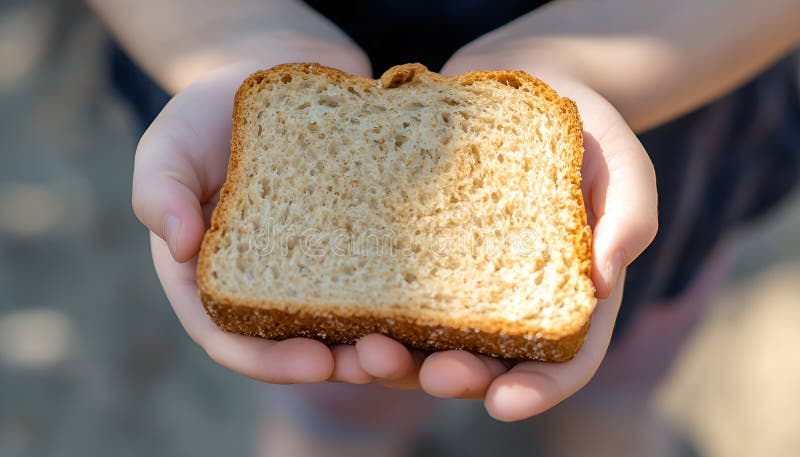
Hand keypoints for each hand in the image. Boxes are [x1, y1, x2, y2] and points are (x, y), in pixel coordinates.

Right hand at [133, 51, 387, 384]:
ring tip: (409, 347)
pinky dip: (398, 297)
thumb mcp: (170, 143)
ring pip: (342, 321)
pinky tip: (431, 300)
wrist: (274, 72)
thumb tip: (179, 245)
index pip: (232, 337)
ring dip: (375, 342)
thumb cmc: (210, 113)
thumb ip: (159, 191)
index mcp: (209, 279)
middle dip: (336, 363)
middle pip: (295, 342)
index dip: (270, 360)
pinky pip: (376, 278)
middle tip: (376, 365)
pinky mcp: (353, 242)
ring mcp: (311, 266)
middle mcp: (263, 284)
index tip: (315, 363)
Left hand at [349, 50, 657, 420]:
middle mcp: (508, 295)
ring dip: (398, 357)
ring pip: (427, 336)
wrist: (519, 79)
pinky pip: (388, 288)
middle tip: (434, 374)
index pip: (561, 358)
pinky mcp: (415, 248)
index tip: (506, 405)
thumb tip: (605, 281)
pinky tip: (335, 313)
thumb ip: (631, 214)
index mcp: (566, 290)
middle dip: (458, 377)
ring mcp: (457, 276)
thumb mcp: (623, 157)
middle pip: (486, 359)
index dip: (539, 388)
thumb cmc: (581, 123)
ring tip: (369, 352)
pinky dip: (363, 309)